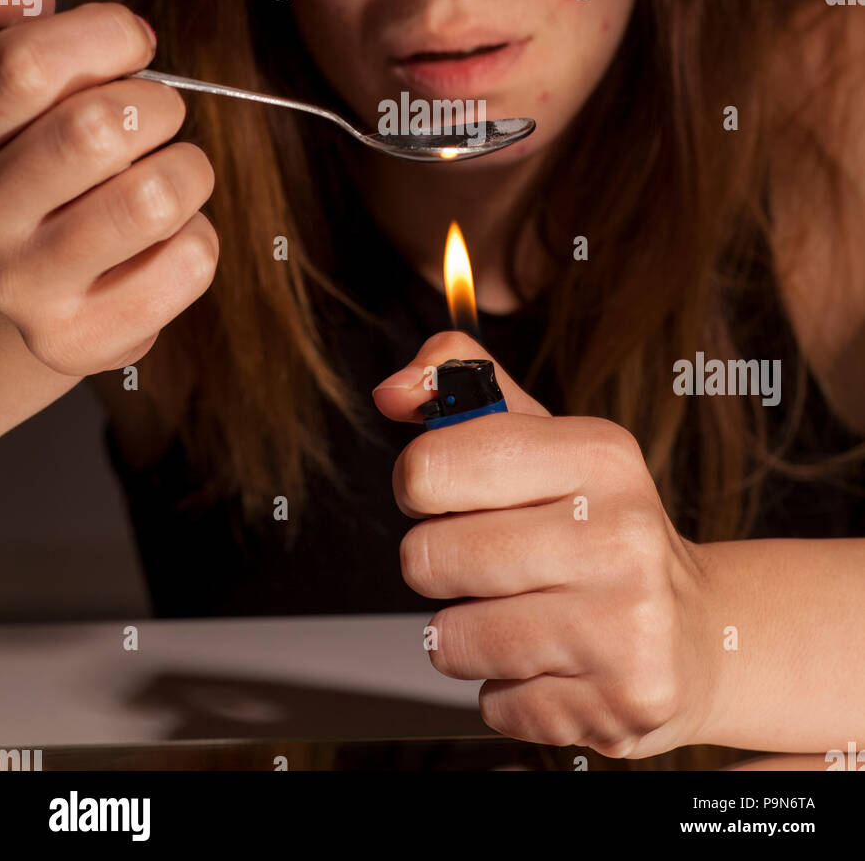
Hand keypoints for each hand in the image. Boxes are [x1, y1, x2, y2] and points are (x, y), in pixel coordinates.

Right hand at [0, 0, 218, 377]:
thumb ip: (12, 38)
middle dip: (156, 103)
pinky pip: (189, 261)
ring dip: (185, 169)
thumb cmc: (33, 167)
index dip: (105, 35)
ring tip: (165, 176)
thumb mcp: (11, 98)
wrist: (24, 285)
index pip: (30, 66)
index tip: (130, 43)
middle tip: (155, 116)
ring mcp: (28, 287)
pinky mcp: (82, 340)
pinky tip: (164, 239)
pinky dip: (198, 236)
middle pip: (97, 129)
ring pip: (154, 197)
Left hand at [373, 330, 715, 755]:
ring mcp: (627, 624)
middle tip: (486, 563)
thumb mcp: (548, 441)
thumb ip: (469, 391)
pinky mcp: (621, 700)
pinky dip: (506, 689)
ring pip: (454, 637)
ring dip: (466, 635)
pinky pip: (494, 702)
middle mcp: (621, 535)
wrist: (698, 633)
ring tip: (518, 615)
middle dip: (437, 566)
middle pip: (431, 557)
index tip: (441, 492)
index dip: (418, 483)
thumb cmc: (600, 528)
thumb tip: (394, 390)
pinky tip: (552, 661)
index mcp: (599, 455)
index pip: (435, 463)